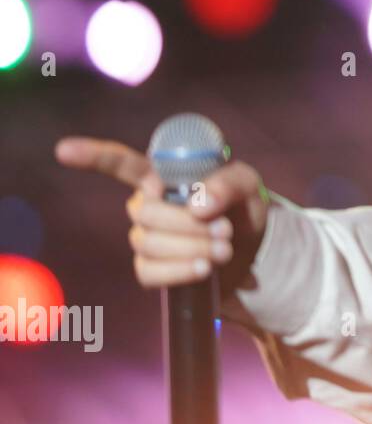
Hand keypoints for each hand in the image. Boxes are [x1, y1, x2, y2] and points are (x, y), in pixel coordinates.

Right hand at [54, 136, 269, 292]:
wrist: (256, 250)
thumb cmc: (243, 208)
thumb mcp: (247, 185)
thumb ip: (228, 183)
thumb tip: (200, 204)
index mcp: (162, 177)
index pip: (121, 164)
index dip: (93, 156)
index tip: (64, 150)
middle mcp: (146, 205)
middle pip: (146, 214)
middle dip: (189, 224)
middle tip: (226, 230)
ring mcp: (144, 238)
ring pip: (149, 244)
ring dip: (192, 247)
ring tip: (225, 248)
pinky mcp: (150, 269)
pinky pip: (149, 272)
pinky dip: (180, 271)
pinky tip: (204, 269)